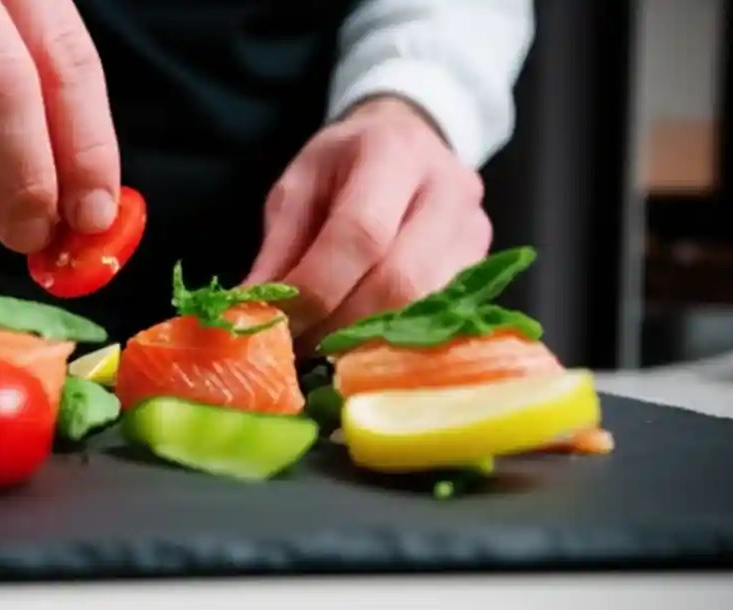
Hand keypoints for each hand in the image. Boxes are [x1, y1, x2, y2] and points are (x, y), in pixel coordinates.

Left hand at [246, 97, 491, 350]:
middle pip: (399, 282)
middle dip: (339, 326)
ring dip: (365, 340)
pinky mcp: (481, 265)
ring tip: (323, 345)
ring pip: (423, 309)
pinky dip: (390, 338)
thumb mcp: (298, 187)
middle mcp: (448, 188)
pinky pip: (438, 318)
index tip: (277, 322)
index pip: (360, 235)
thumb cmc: (344, 165)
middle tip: (297, 345)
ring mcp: (473, 229)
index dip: (315, 290)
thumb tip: (252, 314)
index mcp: (393, 151)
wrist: (408, 142)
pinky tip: (358, 340)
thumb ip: (278, 249)